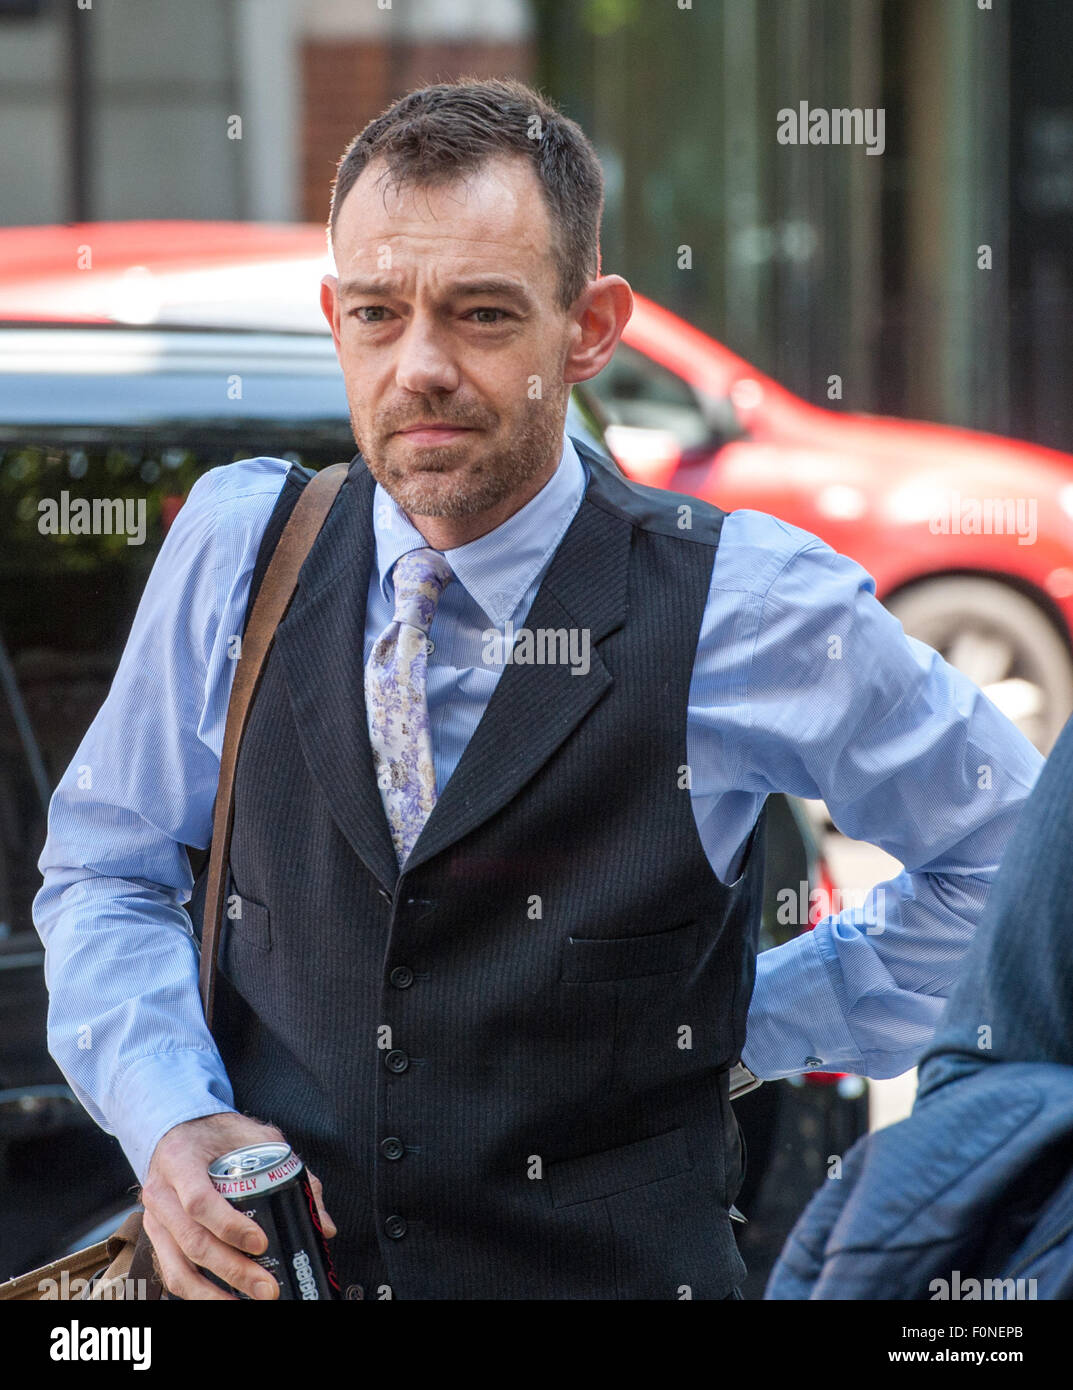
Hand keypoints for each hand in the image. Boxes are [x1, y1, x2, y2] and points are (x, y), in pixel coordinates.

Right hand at [140, 1112, 336, 1300]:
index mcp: (180, 1160)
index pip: (199, 1201)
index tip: (261, 1242)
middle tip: (268, 1288)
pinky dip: (199, 1296)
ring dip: (214, 1296)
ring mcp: (155, 1220)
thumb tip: (323, 1223)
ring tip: (250, 1303)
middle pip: (193, 1241)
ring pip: (178, 1270)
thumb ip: (291, 1170)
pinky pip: (173, 1276)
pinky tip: (228, 1301)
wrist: (179, 1128)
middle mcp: (161, 1194)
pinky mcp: (158, 1240)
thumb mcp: (255, 1136)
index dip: (229, 1226)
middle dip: (233, 1270)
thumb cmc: (218, 1134)